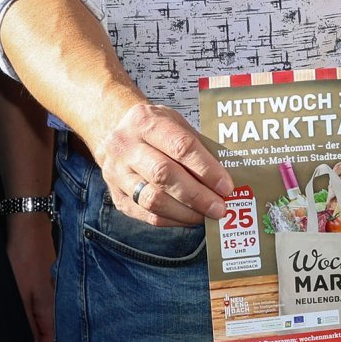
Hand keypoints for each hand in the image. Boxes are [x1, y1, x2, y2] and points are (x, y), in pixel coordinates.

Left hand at [5, 215, 56, 341]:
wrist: (29, 229)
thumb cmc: (23, 259)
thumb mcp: (18, 297)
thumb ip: (25, 325)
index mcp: (53, 313)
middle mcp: (58, 308)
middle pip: (50, 340)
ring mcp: (54, 298)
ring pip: (45, 326)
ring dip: (31, 331)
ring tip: (11, 326)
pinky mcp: (48, 289)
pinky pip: (43, 312)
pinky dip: (31, 317)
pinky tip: (17, 311)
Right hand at [90, 100, 234, 226]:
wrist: (114, 132)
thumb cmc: (155, 128)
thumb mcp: (175, 122)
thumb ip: (197, 146)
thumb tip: (225, 178)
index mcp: (145, 122)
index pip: (180, 146)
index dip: (206, 169)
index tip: (226, 185)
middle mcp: (125, 147)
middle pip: (164, 175)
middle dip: (197, 195)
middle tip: (220, 207)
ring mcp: (117, 173)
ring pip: (153, 199)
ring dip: (185, 212)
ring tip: (207, 216)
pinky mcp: (117, 197)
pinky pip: (146, 215)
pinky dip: (172, 220)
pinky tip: (190, 218)